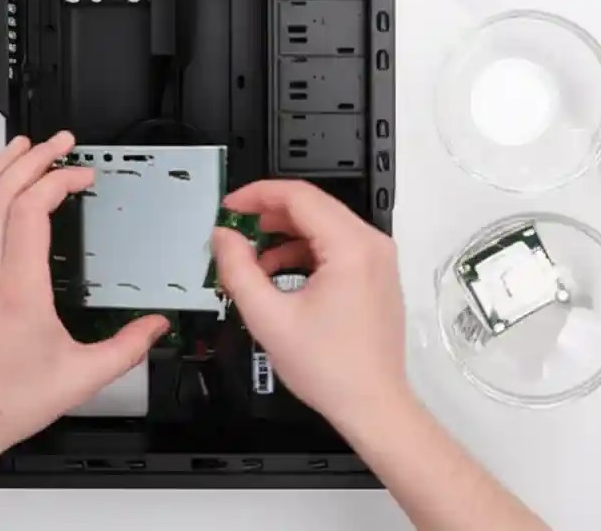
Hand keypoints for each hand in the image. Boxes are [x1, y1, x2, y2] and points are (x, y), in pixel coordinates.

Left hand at [0, 132, 168, 467]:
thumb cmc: (2, 404)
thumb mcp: (80, 379)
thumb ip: (126, 349)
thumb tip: (154, 327)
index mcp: (18, 291)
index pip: (30, 210)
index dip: (57, 180)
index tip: (81, 175)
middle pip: (0, 194)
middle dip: (33, 159)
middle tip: (59, 143)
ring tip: (23, 148)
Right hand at [210, 180, 407, 429]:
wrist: (372, 405)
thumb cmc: (333, 370)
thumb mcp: (269, 318)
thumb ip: (238, 270)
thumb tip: (223, 237)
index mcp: (351, 248)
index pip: (298, 196)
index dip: (257, 195)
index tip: (230, 207)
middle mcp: (372, 246)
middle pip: (312, 207)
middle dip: (268, 215)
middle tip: (235, 229)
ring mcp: (378, 260)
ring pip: (323, 226)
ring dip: (284, 237)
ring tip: (252, 262)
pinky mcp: (376, 274)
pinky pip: (335, 247)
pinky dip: (304, 253)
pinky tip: (278, 276)